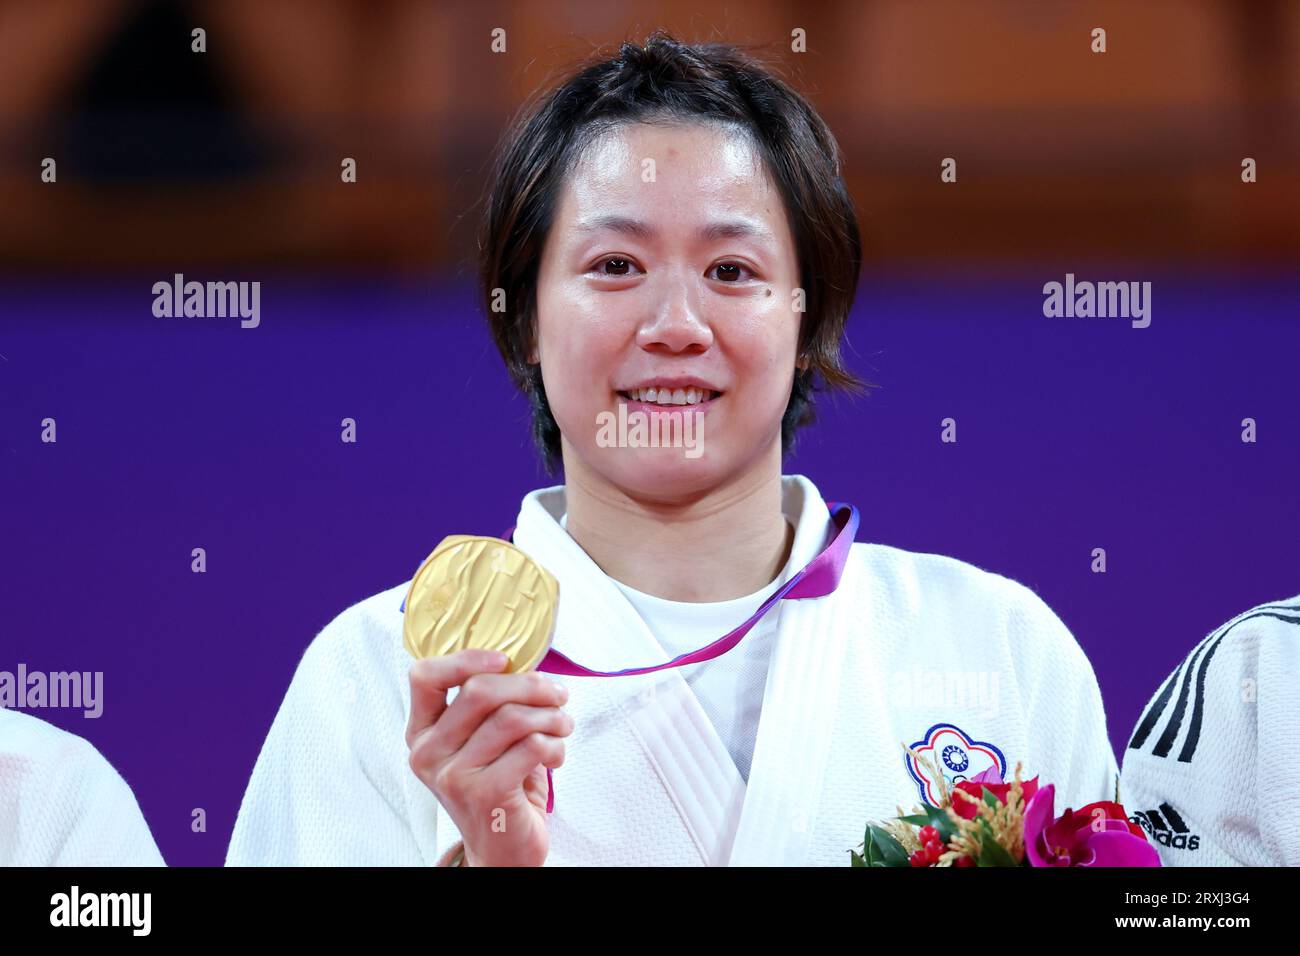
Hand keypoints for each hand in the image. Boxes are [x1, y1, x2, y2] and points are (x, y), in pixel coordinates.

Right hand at [405, 649, 572, 866]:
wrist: (503, 850)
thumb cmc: (498, 786)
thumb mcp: (481, 743)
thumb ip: (489, 706)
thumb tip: (526, 663)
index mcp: (423, 732)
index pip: (425, 677)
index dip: (466, 659)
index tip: (505, 660)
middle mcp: (429, 753)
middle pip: (480, 691)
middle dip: (530, 685)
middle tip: (558, 694)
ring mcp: (453, 775)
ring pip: (512, 718)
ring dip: (551, 716)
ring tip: (563, 725)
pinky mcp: (484, 794)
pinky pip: (531, 747)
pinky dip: (554, 745)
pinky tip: (556, 755)